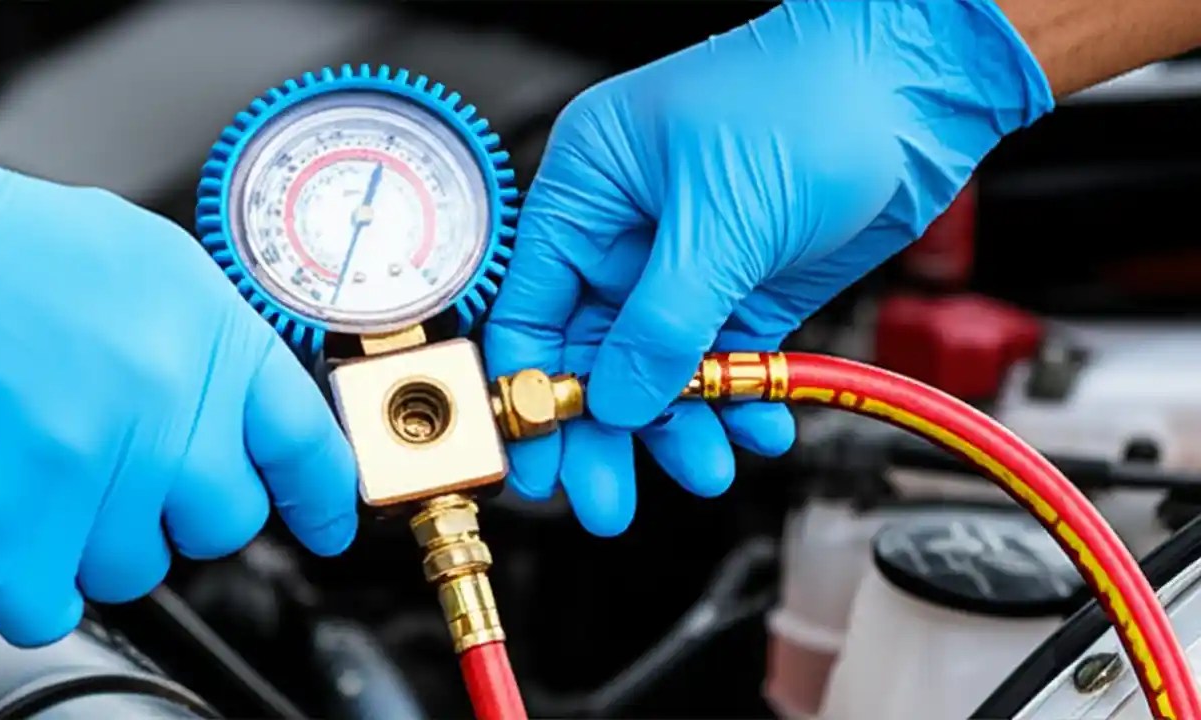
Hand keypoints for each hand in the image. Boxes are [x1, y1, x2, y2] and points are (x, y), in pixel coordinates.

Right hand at [0, 137, 357, 646]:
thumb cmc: (5, 248)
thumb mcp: (148, 263)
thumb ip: (211, 339)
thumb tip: (249, 403)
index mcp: (215, 341)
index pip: (308, 444)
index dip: (324, 495)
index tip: (328, 524)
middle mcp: (170, 410)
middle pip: (226, 523)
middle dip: (185, 509)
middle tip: (133, 472)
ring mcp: (97, 475)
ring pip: (136, 568)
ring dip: (98, 539)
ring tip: (51, 472)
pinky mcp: (15, 529)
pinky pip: (51, 608)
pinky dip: (30, 585)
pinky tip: (13, 531)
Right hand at [484, 0, 1052, 534]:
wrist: (916, 87)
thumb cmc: (810, 93)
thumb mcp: (720, 216)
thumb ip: (663, 321)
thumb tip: (620, 400)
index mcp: (589, 190)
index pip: (530, 306)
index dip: (525, 388)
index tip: (535, 457)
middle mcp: (628, 234)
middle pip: (589, 356)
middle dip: (603, 429)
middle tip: (606, 497)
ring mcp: (687, 269)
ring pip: (658, 372)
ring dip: (680, 426)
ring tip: (704, 466)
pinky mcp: (744, 294)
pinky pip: (722, 368)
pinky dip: (737, 403)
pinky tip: (756, 428)